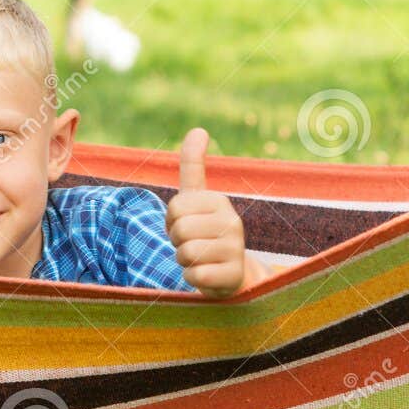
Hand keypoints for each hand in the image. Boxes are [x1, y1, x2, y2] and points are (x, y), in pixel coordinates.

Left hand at [166, 126, 258, 297]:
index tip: (187, 225)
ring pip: (186, 253)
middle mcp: (232, 221)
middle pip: (180, 230)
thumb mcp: (197, 199)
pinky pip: (195, 275)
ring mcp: (236, 249)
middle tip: (193, 246)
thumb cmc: (206, 234)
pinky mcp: (234, 275)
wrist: (231, 275)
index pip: (175, 207)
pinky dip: (193, 279)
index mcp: (219, 200)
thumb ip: (193, 165)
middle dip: (178, 243)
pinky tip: (208, 276)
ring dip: (185, 262)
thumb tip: (199, 129)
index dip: (172, 221)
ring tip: (201, 260)